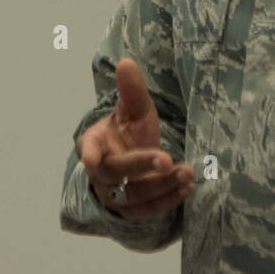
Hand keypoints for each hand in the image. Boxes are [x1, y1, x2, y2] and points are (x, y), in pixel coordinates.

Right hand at [76, 57, 195, 220]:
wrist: (129, 162)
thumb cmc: (128, 132)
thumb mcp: (133, 109)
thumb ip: (131, 90)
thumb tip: (127, 62)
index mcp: (93, 143)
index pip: (87, 147)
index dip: (88, 152)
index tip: (90, 157)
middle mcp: (100, 172)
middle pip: (118, 172)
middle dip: (142, 165)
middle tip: (167, 159)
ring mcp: (114, 195)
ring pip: (135, 194)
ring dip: (162, 185)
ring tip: (187, 173)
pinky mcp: (130, 211)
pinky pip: (147, 211)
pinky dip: (167, 201)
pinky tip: (187, 189)